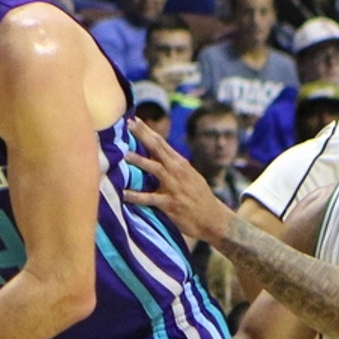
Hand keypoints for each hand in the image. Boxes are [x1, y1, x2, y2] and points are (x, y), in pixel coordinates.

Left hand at [123, 119, 234, 243]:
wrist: (213, 219)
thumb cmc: (198, 197)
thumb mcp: (189, 176)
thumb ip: (172, 165)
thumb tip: (155, 154)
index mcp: (180, 163)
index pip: (161, 143)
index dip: (147, 130)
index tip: (133, 119)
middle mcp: (177, 171)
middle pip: (157, 149)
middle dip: (143, 135)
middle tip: (128, 124)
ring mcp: (174, 187)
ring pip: (155, 170)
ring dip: (140, 161)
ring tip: (125, 155)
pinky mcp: (170, 204)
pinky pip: (151, 199)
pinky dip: (137, 196)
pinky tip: (124, 194)